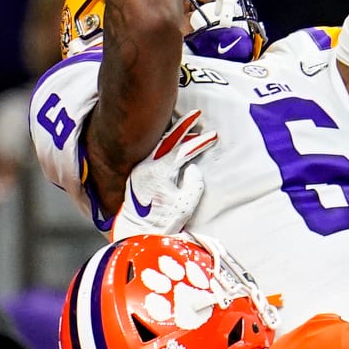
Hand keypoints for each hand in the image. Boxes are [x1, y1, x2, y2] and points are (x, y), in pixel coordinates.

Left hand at [111, 111, 217, 239]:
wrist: (136, 235)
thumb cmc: (161, 223)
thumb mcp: (185, 204)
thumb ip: (194, 182)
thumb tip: (191, 168)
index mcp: (158, 171)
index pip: (183, 150)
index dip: (200, 142)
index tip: (213, 135)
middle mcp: (145, 166)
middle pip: (167, 139)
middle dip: (183, 126)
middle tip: (196, 114)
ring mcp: (138, 170)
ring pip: (158, 145)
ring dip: (174, 136)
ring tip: (187, 129)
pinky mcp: (136, 176)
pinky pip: (152, 154)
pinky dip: (164, 147)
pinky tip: (172, 146)